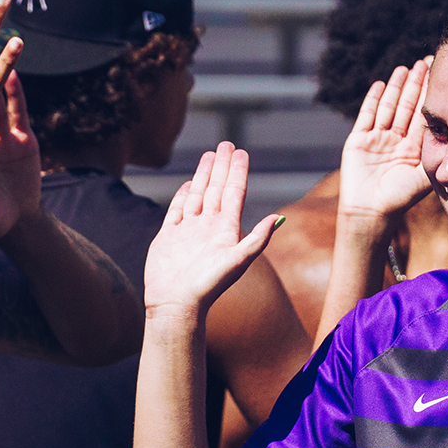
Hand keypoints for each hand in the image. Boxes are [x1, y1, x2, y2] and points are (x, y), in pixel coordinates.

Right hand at [143, 143, 281, 318]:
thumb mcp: (237, 261)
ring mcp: (189, 230)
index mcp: (226, 229)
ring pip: (199, 194)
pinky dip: (183, 195)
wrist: (177, 304)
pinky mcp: (169, 236)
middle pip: (217, 188)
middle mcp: (209, 227)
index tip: (241, 151)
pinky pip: (178, 209)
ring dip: (204, 175)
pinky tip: (189, 184)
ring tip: (210, 155)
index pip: (234, 193)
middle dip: (222, 166)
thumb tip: (279, 218)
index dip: (238, 172)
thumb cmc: (208, 286)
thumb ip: (257, 239)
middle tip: (226, 143)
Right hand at [339, 59, 431, 223]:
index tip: (442, 78)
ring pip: (388, 107)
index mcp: (414, 149)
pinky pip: (366, 116)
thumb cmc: (400, 199)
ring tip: (405, 68)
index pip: (424, 117)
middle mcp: (397, 141)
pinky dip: (372, 100)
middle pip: (407, 107)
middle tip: (427, 62)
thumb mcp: (424, 177)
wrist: (371, 213)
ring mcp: (377, 140)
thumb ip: (438, 159)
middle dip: (417, 85)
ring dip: (396, 87)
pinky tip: (379, 84)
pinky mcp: (358, 140)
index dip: (432, 97)